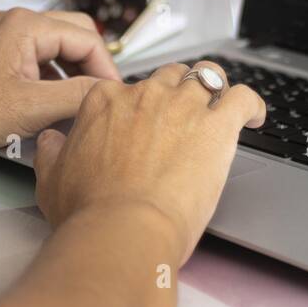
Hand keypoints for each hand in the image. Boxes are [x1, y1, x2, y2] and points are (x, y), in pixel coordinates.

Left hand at [0, 7, 119, 159]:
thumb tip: (109, 93)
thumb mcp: (30, 109)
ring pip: (56, 47)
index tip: (114, 98)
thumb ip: (77, 96)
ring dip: (72, 73)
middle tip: (101, 99)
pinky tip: (52, 104)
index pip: (88, 38)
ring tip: (79, 105)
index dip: (107, 69)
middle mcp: (15, 21)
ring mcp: (3, 35)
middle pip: (75, 35)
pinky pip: (37, 57)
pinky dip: (52, 78)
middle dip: (92, 67)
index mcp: (26, 25)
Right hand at [33, 60, 265, 264]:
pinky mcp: (217, 125)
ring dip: (216, 88)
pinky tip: (255, 116)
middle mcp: (145, 95)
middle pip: (170, 76)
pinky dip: (252, 104)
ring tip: (223, 105)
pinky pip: (243, 98)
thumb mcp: (53, 180)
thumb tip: (52, 141)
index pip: (127, 88)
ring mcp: (183, 106)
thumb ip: (54, 153)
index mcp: (105, 102)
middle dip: (179, 90)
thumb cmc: (89, 214)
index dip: (139, 105)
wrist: (122, 230)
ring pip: (208, 76)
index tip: (144, 121)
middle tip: (186, 114)